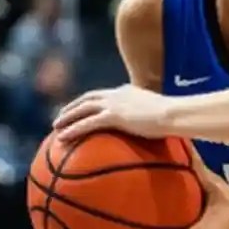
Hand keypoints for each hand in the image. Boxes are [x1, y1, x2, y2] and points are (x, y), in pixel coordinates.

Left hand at [52, 84, 171, 141]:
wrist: (173, 114)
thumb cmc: (171, 118)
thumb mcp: (155, 114)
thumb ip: (147, 117)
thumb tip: (150, 129)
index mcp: (126, 91)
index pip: (101, 95)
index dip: (88, 101)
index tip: (79, 108)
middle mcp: (117, 94)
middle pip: (87, 98)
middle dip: (72, 107)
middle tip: (60, 116)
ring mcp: (114, 104)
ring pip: (83, 109)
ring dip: (67, 117)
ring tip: (55, 127)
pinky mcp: (113, 116)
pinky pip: (87, 123)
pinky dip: (73, 129)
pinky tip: (62, 137)